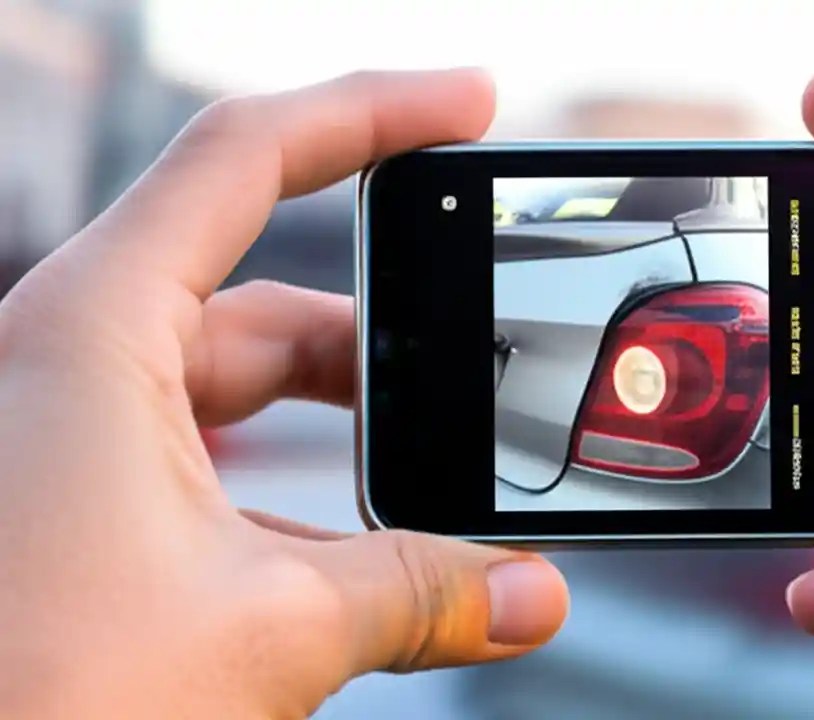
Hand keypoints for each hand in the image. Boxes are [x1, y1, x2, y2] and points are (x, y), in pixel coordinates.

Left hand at [0, 69, 566, 718]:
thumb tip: (528, 594)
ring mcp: (74, 440)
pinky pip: (219, 470)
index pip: (249, 158)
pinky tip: (369, 559)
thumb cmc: (33, 699)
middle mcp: (71, 366)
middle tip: (484, 354)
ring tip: (445, 490)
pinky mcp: (83, 513)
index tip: (466, 106)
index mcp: (92, 335)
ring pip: (249, 397)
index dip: (373, 113)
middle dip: (390, 341)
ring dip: (353, 446)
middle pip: (270, 297)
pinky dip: (302, 506)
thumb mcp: (264, 631)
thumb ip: (416, 595)